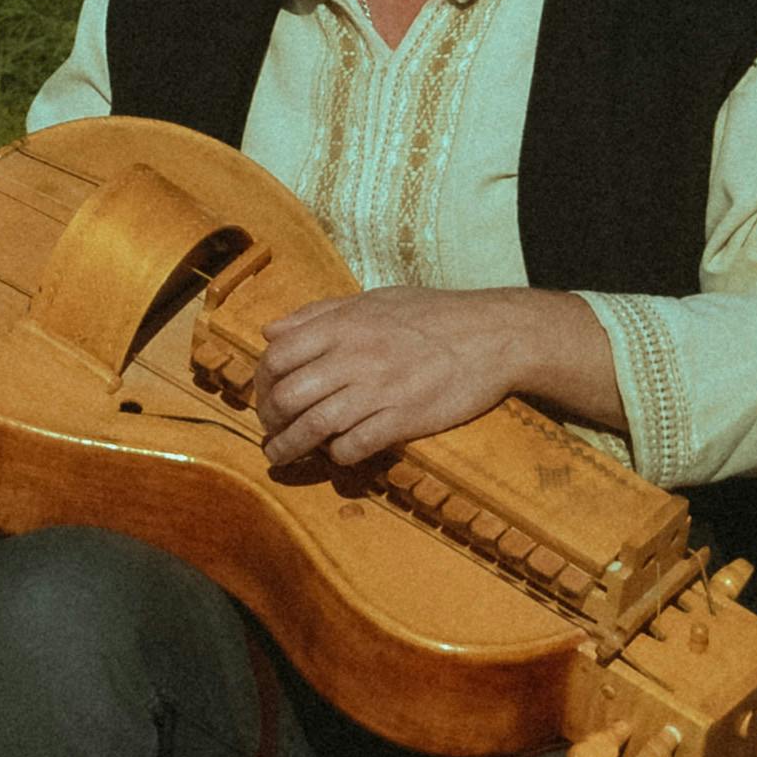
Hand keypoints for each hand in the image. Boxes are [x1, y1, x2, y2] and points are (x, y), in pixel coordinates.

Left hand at [252, 288, 621, 473]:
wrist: (496, 335)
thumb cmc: (435, 314)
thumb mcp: (375, 299)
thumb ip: (320, 313)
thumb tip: (271, 331)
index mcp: (345, 324)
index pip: (277, 355)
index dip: (261, 381)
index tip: (264, 395)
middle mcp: (355, 356)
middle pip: (287, 395)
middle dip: (269, 420)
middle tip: (270, 430)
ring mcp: (379, 389)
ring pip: (313, 427)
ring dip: (290, 448)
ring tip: (281, 457)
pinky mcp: (404, 419)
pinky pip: (354, 446)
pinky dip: (337, 456)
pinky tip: (337, 455)